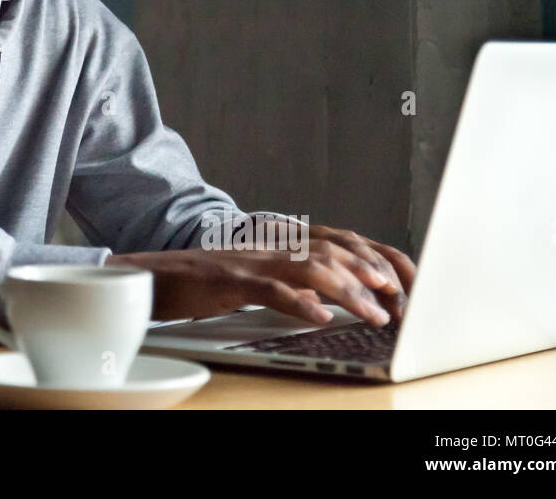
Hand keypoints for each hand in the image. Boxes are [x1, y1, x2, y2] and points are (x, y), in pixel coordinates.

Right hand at [106, 223, 415, 326]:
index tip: (407, 282)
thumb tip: (326, 297)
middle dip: (373, 272)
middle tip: (402, 299)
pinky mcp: (228, 280)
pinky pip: (270, 289)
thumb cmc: (200, 280)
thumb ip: (291, 281)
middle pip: (333, 248)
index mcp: (279, 242)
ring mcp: (251, 260)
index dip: (376, 256)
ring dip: (348, 290)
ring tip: (375, 312)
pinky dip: (298, 302)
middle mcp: (270, 245)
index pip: (340, 240)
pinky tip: (319, 317)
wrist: (148, 273)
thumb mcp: (255, 278)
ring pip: (310, 266)